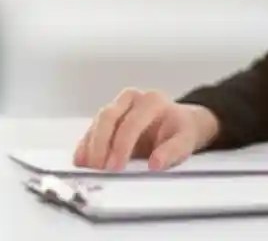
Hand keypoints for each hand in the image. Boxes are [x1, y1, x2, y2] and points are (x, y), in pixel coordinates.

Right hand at [72, 88, 220, 170]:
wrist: (175, 124)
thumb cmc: (179, 131)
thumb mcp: (185, 141)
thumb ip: (172, 152)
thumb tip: (155, 164)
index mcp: (151, 100)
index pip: (132, 122)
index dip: (122, 146)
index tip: (116, 167)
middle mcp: (131, 98)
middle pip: (108, 117)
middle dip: (101, 144)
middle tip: (100, 169)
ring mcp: (116, 107)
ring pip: (96, 123)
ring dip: (91, 147)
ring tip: (90, 169)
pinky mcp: (106, 119)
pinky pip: (91, 131)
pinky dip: (85, 147)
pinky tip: (82, 162)